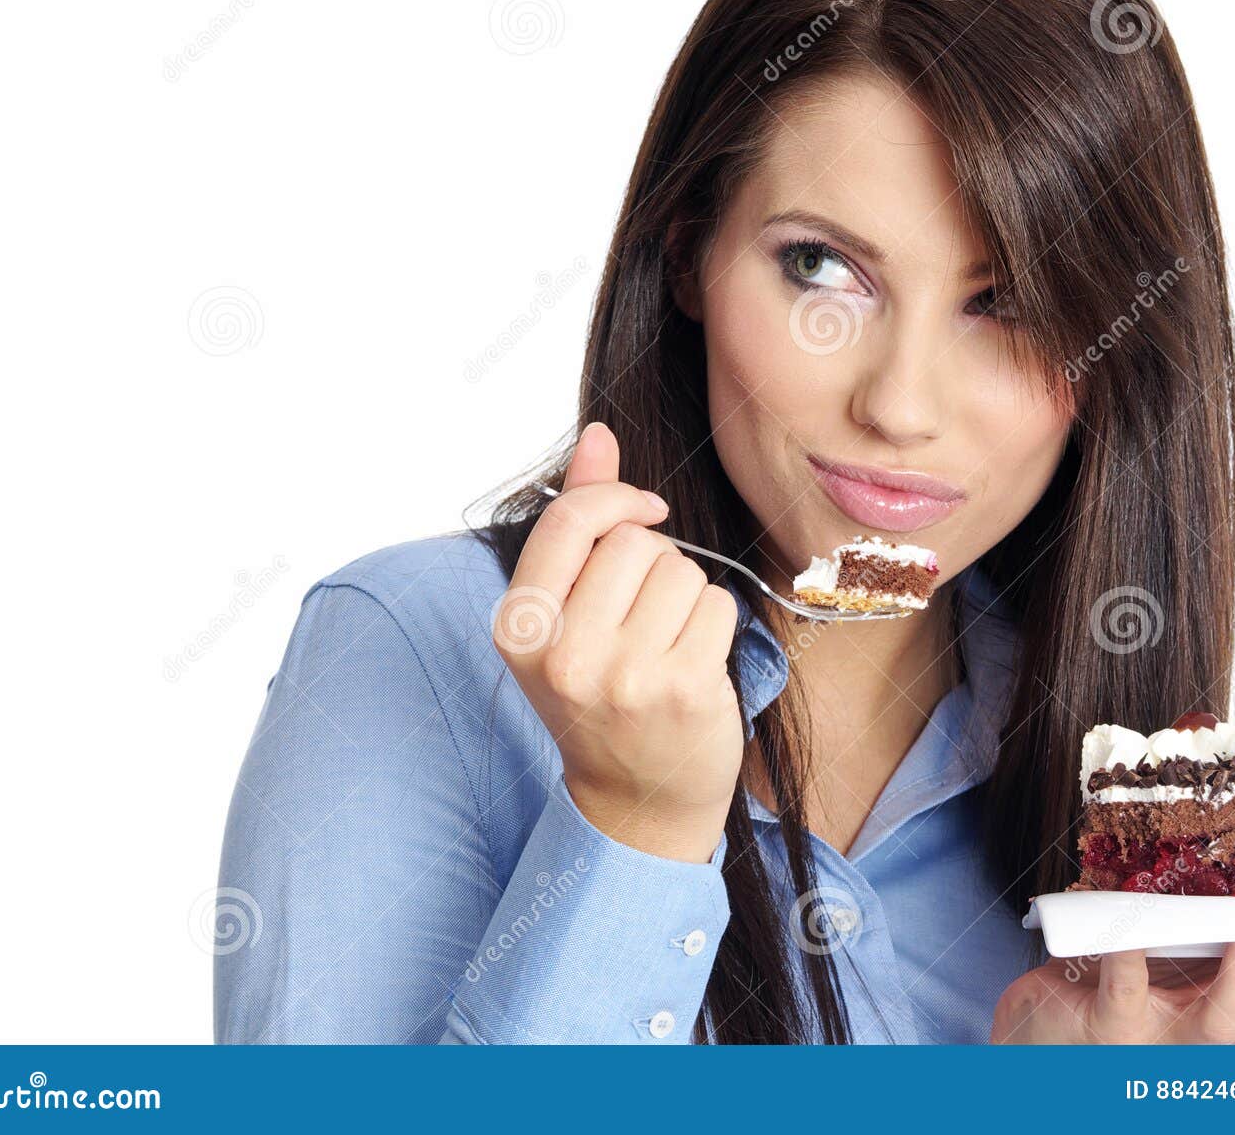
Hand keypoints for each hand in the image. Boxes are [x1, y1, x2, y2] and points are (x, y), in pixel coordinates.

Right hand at [492, 422, 743, 862]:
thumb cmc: (603, 693)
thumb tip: (599, 435)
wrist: (639, 799)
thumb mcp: (569, 614)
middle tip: (644, 618)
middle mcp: (563, 655)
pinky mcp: (682, 689)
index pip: (569, 521)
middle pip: (633, 541)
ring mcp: (623, 676)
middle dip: (653, 562)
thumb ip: (580, 521)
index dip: (616, 499)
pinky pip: (715, 604)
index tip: (647, 511)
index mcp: (520, 629)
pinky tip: (695, 663)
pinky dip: (714, 623)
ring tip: (666, 644)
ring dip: (685, 594)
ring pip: (680, 569)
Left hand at [990, 940, 1234, 1043]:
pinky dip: (1129, 962)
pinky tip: (1130, 931)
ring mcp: (1165, 1033)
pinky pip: (1126, 997)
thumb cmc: (1119, 978)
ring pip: (1224, 1025)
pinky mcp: (1108, 1027)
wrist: (1041, 1026)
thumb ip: (1222, 916)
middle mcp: (1216, 1027)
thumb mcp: (1181, 947)